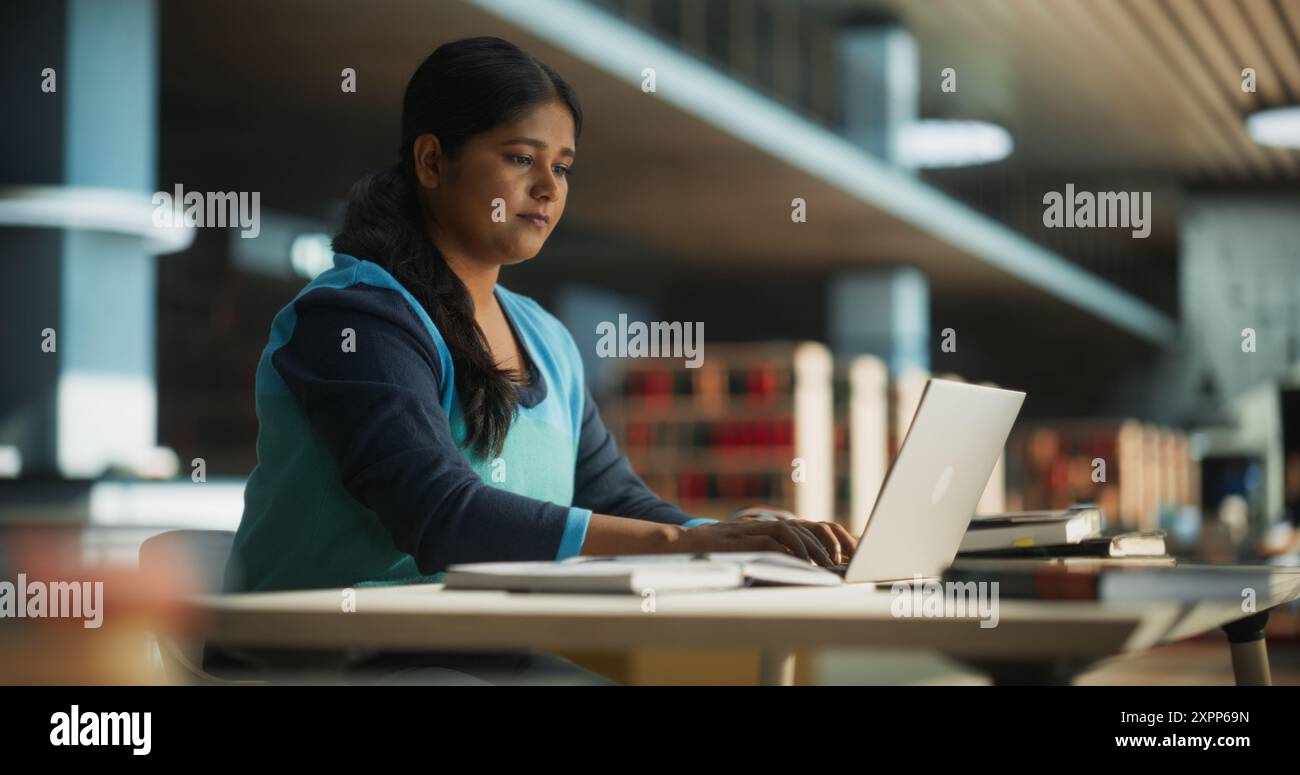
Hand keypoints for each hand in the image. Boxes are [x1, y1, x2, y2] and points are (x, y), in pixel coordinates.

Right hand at [674, 518, 856, 566]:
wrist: (673, 545)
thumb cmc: (703, 555)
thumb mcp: (736, 553)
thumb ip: (756, 555)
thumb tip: (780, 570)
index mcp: (757, 529)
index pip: (795, 528)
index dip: (815, 540)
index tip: (831, 557)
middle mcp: (755, 526)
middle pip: (797, 527)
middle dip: (819, 544)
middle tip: (834, 562)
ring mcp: (746, 531)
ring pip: (786, 531)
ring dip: (806, 547)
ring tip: (819, 564)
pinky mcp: (736, 540)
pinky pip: (767, 541)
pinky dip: (784, 551)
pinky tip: (795, 564)